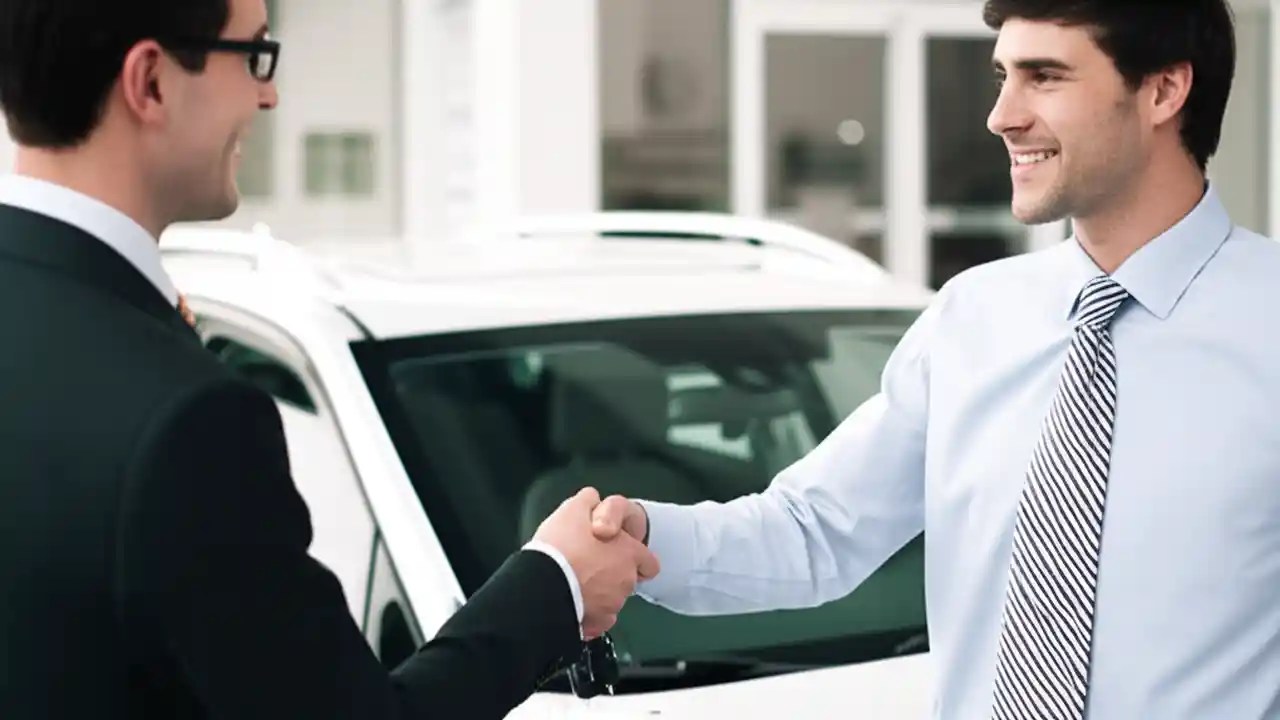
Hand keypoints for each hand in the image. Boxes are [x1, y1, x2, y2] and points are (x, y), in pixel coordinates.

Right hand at [533, 487, 659, 638]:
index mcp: (629, 553)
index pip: (649, 561)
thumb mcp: (573, 509)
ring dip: (599, 593)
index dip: (636, 557)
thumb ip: (589, 502)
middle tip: (589, 564)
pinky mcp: (596, 624)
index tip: (620, 554)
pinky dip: (590, 613)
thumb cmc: (561, 547)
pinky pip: (598, 619)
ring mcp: (612, 605)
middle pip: (628, 579)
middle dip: (612, 574)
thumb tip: (592, 499)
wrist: (542, 585)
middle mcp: (626, 581)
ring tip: (575, 582)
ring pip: (611, 599)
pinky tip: (574, 601)